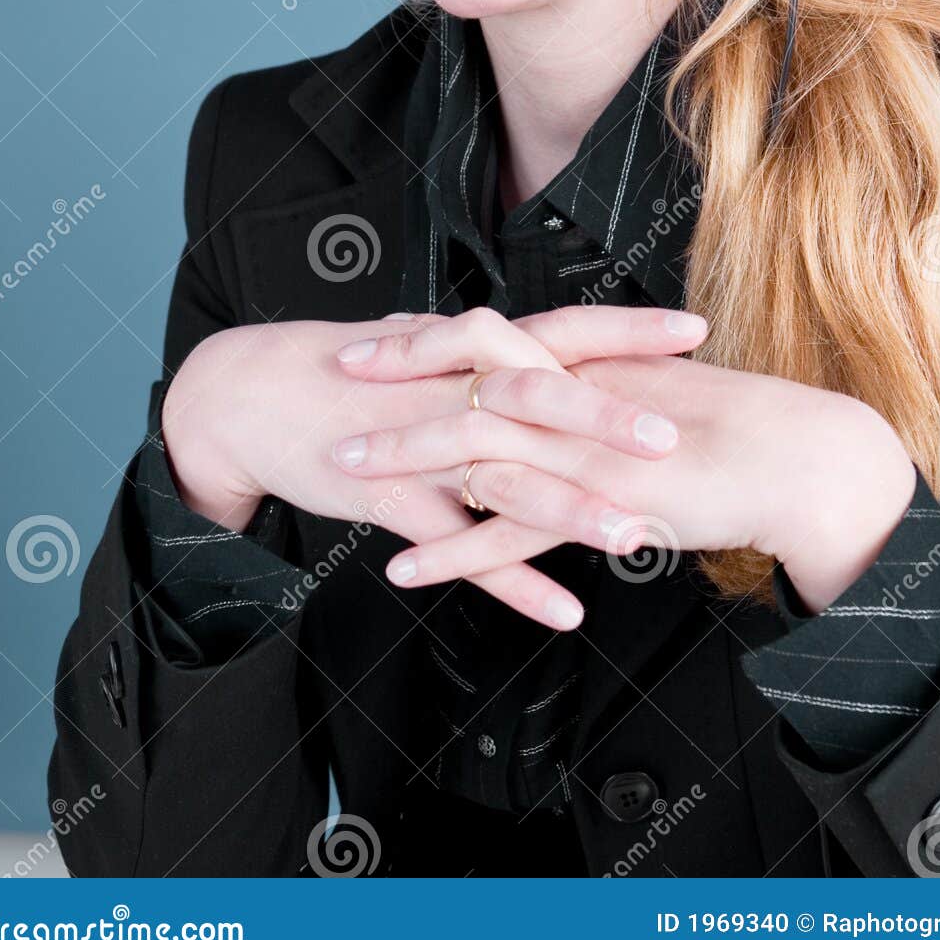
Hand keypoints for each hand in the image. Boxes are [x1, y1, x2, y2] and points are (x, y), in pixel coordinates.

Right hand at [159, 307, 699, 627]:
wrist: (247, 396)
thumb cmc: (340, 369)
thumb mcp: (417, 346)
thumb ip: (480, 349)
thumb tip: (533, 339)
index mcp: (468, 350)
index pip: (559, 328)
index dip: (625, 328)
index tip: (692, 328)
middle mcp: (451, 390)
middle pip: (539, 396)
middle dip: (608, 417)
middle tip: (672, 439)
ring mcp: (420, 447)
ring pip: (506, 479)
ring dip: (574, 510)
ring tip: (639, 540)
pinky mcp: (390, 500)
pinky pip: (461, 548)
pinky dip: (514, 582)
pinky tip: (564, 611)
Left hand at [336, 335, 915, 615]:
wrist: (794, 459)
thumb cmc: (732, 426)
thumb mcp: (651, 390)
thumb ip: (599, 385)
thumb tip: (562, 380)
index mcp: (586, 361)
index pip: (490, 334)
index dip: (425, 335)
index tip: (372, 335)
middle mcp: (575, 397)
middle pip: (466, 377)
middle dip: (394, 377)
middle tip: (335, 374)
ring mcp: (580, 452)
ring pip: (473, 450)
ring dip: (404, 462)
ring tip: (342, 473)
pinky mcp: (595, 509)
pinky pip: (507, 536)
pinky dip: (449, 554)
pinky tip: (402, 569)